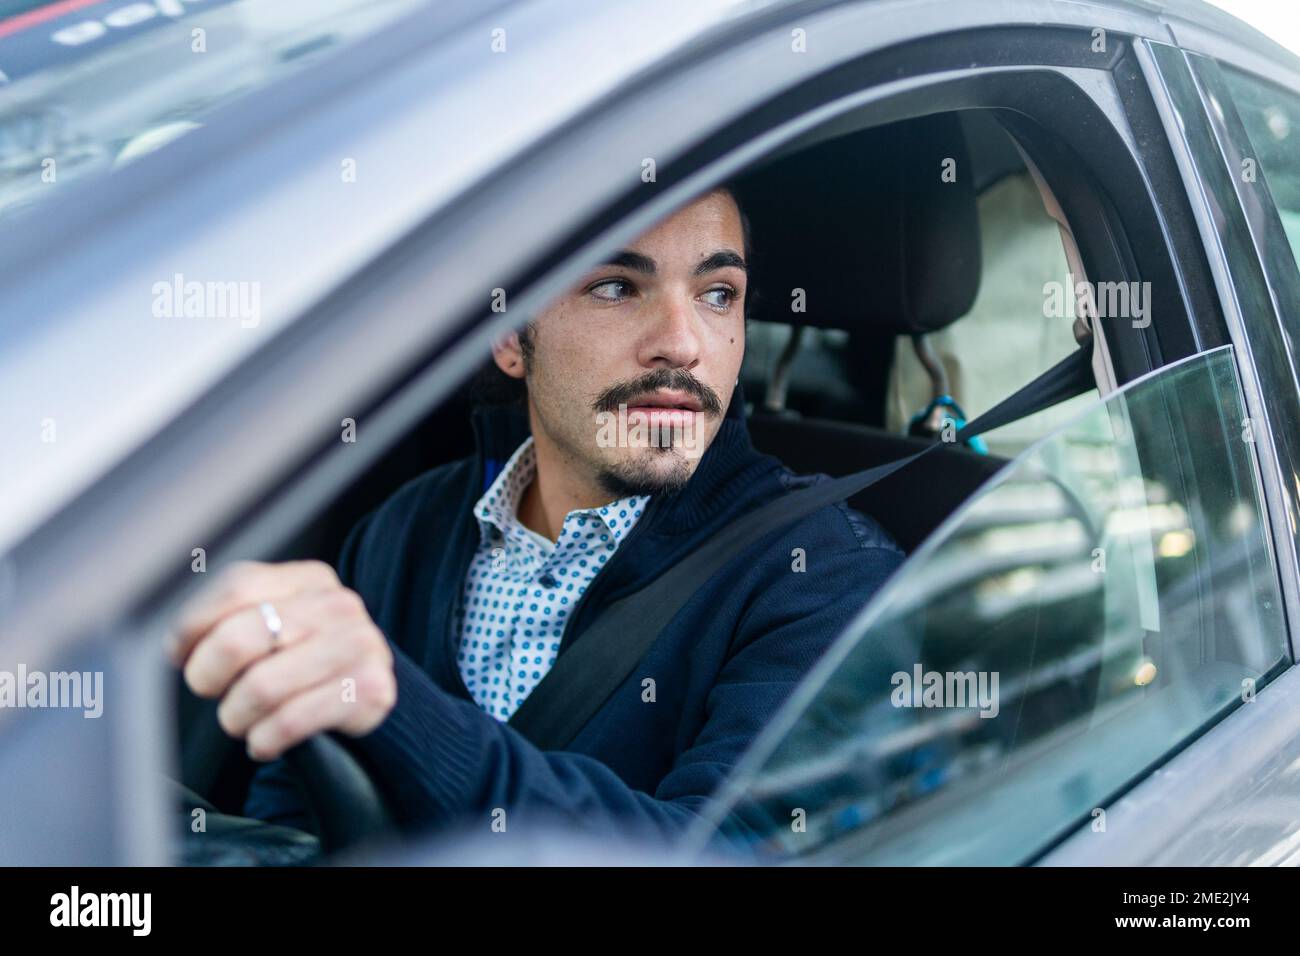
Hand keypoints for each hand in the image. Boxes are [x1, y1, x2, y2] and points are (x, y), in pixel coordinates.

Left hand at [167, 560, 396, 760]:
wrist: (363, 696)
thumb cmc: (301, 660)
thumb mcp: (274, 624)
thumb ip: (229, 615)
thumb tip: (170, 635)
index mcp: (309, 579)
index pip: (234, 587)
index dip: (191, 626)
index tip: (180, 654)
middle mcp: (339, 606)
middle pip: (238, 640)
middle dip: (208, 677)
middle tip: (213, 691)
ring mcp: (360, 646)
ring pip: (261, 687)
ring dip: (236, 716)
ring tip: (241, 720)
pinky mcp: (370, 692)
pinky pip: (291, 722)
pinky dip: (264, 740)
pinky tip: (265, 740)